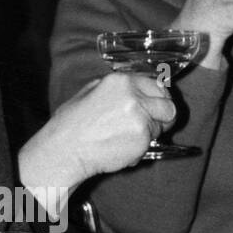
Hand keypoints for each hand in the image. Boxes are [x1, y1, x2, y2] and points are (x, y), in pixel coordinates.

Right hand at [18, 72, 175, 202]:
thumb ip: (117, 87)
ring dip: (148, 134)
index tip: (157, 105)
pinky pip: (150, 144)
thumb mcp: (89, 92)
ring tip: (123, 137)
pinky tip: (119, 148)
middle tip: (152, 124)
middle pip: (168, 107)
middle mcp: (134, 97)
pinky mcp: (142, 139)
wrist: (64, 151)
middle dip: (163, 117)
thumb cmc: (71, 125)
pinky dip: (139, 149)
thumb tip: (137, 86)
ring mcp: (141, 119)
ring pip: (160, 127)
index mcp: (122, 82)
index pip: (158, 86)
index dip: (159, 98)